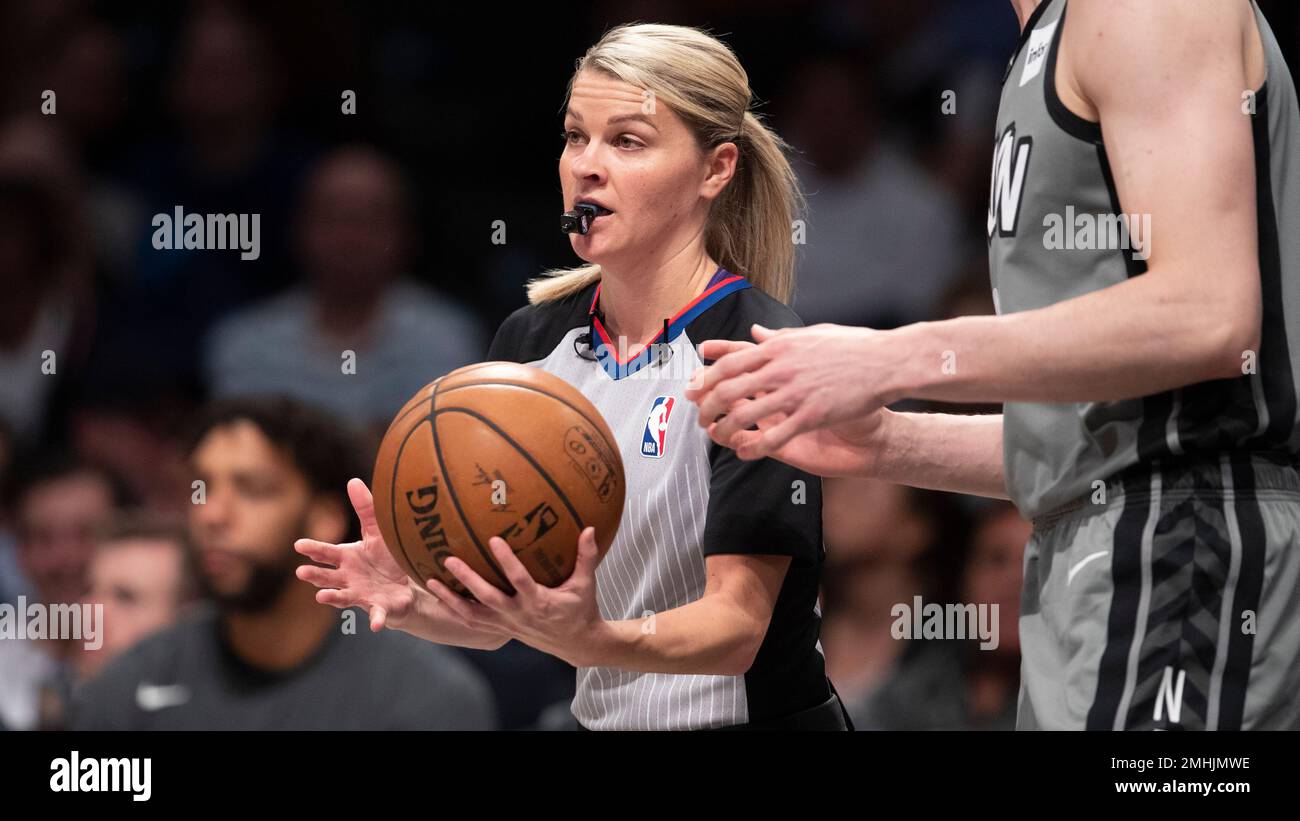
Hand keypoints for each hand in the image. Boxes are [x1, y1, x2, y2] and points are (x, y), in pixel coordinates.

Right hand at [294, 478, 490, 639]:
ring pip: (344, 597)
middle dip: (315, 576)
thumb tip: (352, 480)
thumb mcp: (378, 531)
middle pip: (329, 577)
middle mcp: (349, 578)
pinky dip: (376, 619)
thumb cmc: (386, 557)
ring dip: (333, 598)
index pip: (327, 554)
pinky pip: (377, 614)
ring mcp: (362, 594)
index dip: (313, 550)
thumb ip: (366, 509)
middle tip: (302, 573)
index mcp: (347, 558)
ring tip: (322, 597)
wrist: (406, 583)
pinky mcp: (380, 607)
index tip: (298, 545)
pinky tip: (376, 626)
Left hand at [424, 526, 611, 667]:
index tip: (493, 539)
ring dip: (450, 599)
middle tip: (448, 559)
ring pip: (472, 614)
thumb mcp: (585, 584)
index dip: (506, 561)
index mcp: (539, 602)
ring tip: (429, 581)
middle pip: (487, 598)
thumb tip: (590, 528)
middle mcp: (519, 615)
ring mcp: (507, 624)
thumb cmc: (581, 610)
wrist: (576, 644)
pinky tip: (439, 596)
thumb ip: (586, 556)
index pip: (519, 580)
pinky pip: (472, 621)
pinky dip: (454, 610)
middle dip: (467, 580)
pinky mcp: (500, 629)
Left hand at [686, 324, 898, 466]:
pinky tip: (744, 453)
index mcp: (780, 347)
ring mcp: (795, 392)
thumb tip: (757, 331)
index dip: (707, 377)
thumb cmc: (853, 346)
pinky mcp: (812, 414)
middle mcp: (782, 368)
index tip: (694, 387)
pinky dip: (753, 447)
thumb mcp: (812, 333)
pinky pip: (774, 436)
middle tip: (699, 416)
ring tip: (716, 436)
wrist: (887, 362)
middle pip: (729, 388)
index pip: (730, 362)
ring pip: (745, 413)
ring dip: (724, 428)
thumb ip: (779, 336)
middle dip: (707, 405)